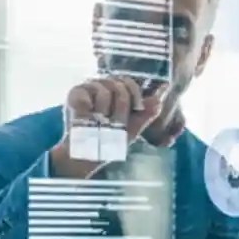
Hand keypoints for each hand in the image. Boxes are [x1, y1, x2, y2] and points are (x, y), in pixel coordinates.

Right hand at [49, 76, 171, 178]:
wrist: (87, 155)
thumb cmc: (108, 142)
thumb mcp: (132, 129)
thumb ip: (146, 112)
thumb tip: (162, 96)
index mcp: (118, 92)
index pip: (130, 83)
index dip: (135, 97)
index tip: (132, 113)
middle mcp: (103, 86)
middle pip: (121, 85)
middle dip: (121, 108)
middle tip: (113, 123)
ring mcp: (89, 88)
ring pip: (106, 89)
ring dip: (105, 112)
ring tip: (98, 123)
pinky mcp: (76, 92)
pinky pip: (91, 92)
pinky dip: (90, 109)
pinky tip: (86, 117)